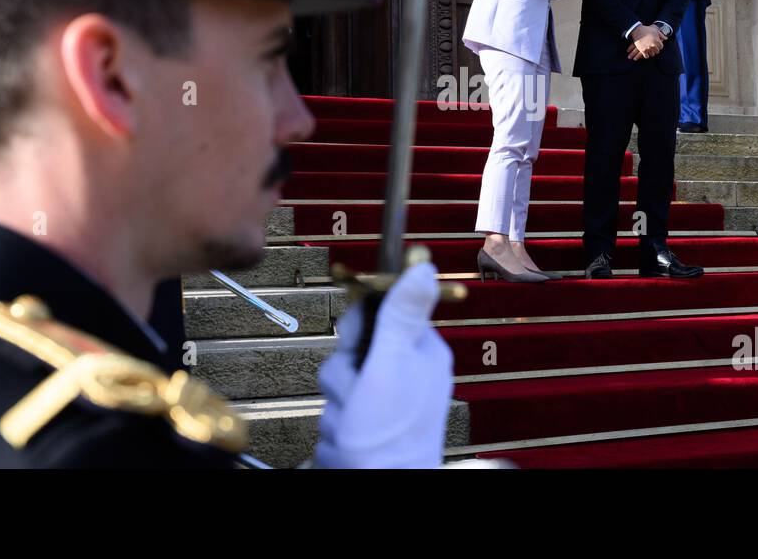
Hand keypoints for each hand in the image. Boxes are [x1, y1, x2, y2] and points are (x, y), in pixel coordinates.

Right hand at [315, 261, 452, 467]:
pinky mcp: (362, 423)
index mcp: (420, 353)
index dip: (360, 328)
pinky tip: (349, 439)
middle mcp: (403, 373)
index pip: (380, 313)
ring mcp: (382, 400)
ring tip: (356, 423)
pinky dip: (335, 427)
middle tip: (359, 394)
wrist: (378, 492)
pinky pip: (334, 409)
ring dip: (338, 403)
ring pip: (338, 379)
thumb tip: (423, 265)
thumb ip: (401, 316)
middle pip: (353, 347)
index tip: (358, 345)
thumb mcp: (393, 365)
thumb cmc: (390, 437)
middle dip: (344, 373)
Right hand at [627, 25, 664, 60]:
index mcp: (657, 41)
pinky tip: (646, 53)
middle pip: (657, 51)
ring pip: (652, 54)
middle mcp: (653, 45)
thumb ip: (661, 35)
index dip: (659, 46)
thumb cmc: (647, 29)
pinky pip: (646, 56)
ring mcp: (648, 48)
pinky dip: (646, 55)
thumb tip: (666, 38)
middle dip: (656, 49)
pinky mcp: (642, 50)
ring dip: (651, 52)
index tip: (657, 45)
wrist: (637, 30)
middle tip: (653, 48)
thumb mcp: (655, 31)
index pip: (661, 47)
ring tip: (650, 50)